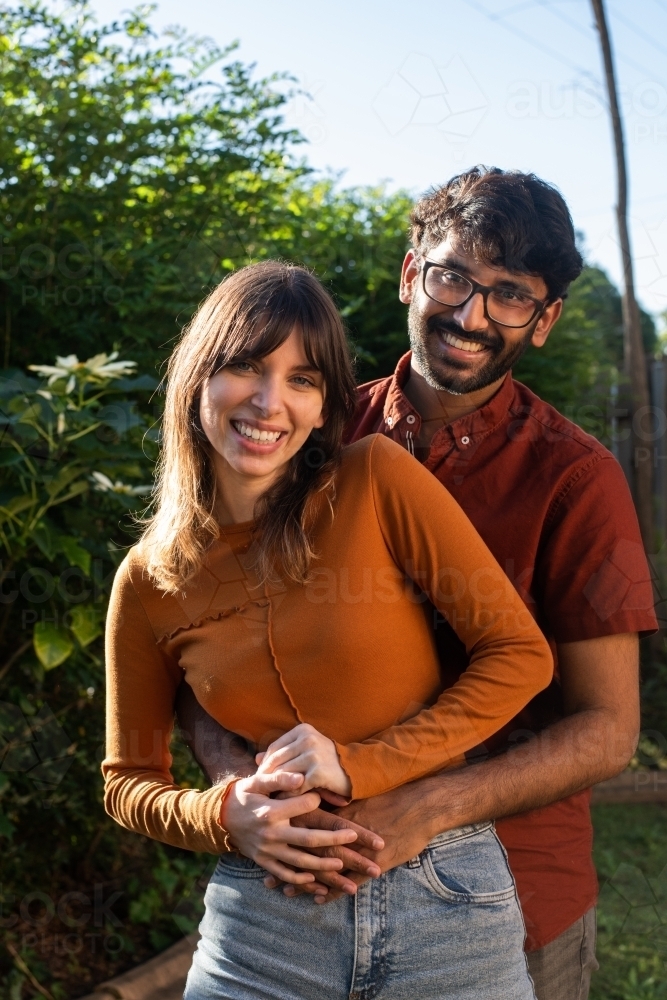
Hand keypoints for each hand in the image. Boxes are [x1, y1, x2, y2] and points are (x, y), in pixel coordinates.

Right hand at [220, 769, 358, 885]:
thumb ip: (279, 779)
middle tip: (354, 836)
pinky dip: (300, 880)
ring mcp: (268, 851)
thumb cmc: (243, 795)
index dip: (316, 800)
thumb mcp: (256, 782)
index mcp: (271, 812)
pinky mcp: (264, 862)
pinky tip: (316, 881)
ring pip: (300, 862)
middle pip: (308, 839)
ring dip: (322, 865)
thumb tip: (301, 777)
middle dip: (333, 839)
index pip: (301, 806)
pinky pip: (284, 874)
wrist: (220, 819)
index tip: (329, 797)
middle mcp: (271, 834)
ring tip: (342, 865)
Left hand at [256, 723, 351, 797]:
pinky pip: (295, 787)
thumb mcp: (305, 752)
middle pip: (276, 761)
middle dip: (267, 778)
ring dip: (277, 789)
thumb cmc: (327, 762)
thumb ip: (282, 753)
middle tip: (262, 793)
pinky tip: (288, 803)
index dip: (265, 765)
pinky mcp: (318, 772)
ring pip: (284, 775)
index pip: (274, 748)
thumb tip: (256, 758)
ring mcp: (313, 754)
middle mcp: (307, 739)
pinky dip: (290, 796)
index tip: (260, 780)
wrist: (356, 770)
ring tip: (272, 798)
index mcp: (303, 730)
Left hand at [264, 780, 436, 901]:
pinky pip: (348, 882)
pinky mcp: (372, 863)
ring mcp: (357, 850)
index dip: (285, 836)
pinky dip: (333, 892)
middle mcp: (344, 833)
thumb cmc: (395, 798)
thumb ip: (342, 803)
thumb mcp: (365, 797)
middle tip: (266, 875)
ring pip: (324, 868)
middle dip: (286, 863)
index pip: (305, 826)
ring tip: (285, 890)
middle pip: (307, 850)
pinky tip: (318, 900)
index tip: (266, 843)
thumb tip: (324, 800)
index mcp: (340, 814)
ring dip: (304, 881)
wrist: (422, 806)